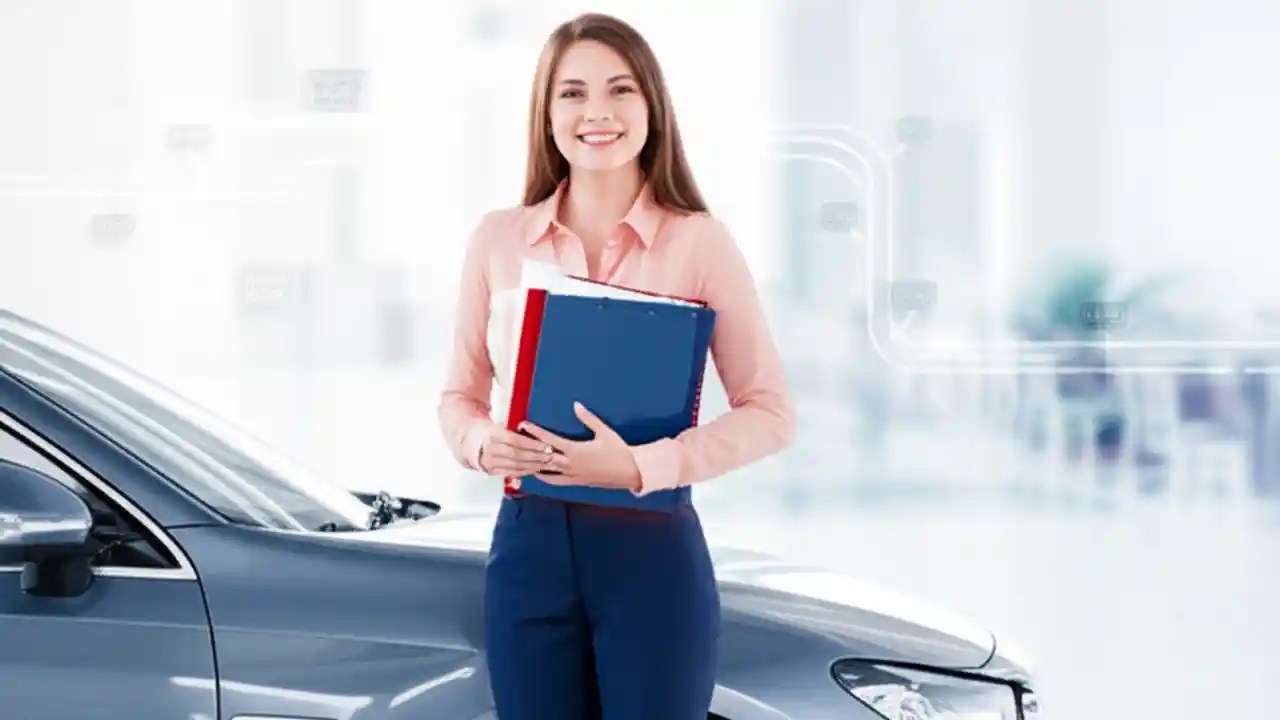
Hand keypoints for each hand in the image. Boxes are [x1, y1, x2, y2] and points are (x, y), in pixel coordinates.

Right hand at [478, 426, 568, 485]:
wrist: (467, 442)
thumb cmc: (488, 431)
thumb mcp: (498, 426)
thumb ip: (513, 431)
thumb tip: (532, 434)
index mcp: (492, 434)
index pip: (516, 441)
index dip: (532, 444)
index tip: (546, 445)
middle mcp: (490, 449)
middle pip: (517, 455)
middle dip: (536, 457)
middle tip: (550, 456)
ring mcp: (489, 462)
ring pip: (514, 466)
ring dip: (532, 466)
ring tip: (546, 464)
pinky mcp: (490, 471)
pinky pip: (510, 473)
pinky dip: (523, 472)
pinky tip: (534, 470)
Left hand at [519, 402, 641, 491]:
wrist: (631, 471)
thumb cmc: (619, 450)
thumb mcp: (604, 432)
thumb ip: (588, 418)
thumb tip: (576, 405)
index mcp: (575, 450)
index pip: (549, 440)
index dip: (535, 432)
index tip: (523, 425)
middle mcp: (571, 464)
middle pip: (544, 456)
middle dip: (529, 448)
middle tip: (516, 442)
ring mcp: (573, 475)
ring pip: (547, 472)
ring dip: (534, 465)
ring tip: (522, 461)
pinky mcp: (578, 482)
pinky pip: (557, 482)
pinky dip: (546, 478)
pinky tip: (539, 476)